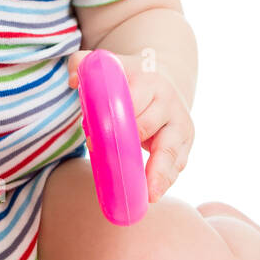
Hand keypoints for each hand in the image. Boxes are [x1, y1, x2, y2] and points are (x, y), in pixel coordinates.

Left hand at [68, 49, 194, 200]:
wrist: (162, 80)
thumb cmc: (127, 79)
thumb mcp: (106, 65)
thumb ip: (82, 65)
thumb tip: (74, 82)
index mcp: (148, 82)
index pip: (131, 102)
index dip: (111, 120)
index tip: (91, 137)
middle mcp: (168, 102)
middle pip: (148, 128)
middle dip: (127, 148)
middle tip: (109, 166)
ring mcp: (180, 123)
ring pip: (170, 150)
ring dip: (158, 173)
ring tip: (149, 195)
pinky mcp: (186, 141)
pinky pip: (177, 163)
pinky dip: (165, 179)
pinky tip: (153, 193)